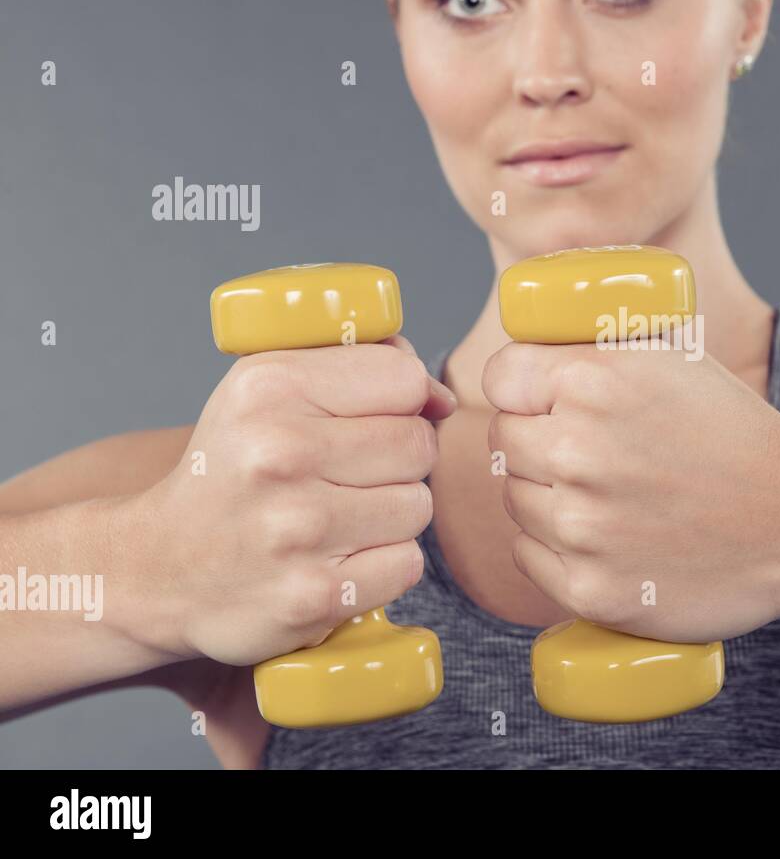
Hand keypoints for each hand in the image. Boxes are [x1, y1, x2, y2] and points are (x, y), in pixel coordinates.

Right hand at [132, 336, 455, 665]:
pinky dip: (384, 565)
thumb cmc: (234, 468)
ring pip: (419, 506)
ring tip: (337, 518)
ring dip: (392, 515)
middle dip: (399, 461)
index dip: (405, 402)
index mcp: (271, 386)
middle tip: (347, 476)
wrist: (158, 566)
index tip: (374, 420)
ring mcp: (297, 529)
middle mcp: (280, 453)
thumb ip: (360, 365)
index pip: (406, 379)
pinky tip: (337, 559)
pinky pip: (407, 564)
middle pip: (419, 445)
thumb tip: (441, 397)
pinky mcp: (313, 595)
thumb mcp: (270, 388)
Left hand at [482, 342, 779, 642]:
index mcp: (595, 380)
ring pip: (516, 499)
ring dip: (550, 496)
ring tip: (613, 497)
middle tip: (597, 454)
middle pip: (506, 440)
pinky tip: (607, 538)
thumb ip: (592, 349)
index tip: (545, 403)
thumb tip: (520, 355)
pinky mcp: (590, 588)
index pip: (501, 379)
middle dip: (540, 442)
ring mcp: (582, 526)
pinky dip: (556, 549)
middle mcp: (578, 450)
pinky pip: (528, 554)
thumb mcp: (670, 358)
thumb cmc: (733, 434)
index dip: (525, 390)